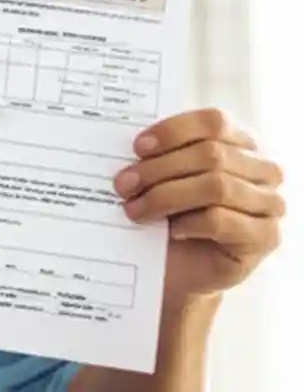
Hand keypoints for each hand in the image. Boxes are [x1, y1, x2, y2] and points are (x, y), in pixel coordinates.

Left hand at [114, 107, 285, 302]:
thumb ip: (158, 157)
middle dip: (158, 169)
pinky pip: (223, 221)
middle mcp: (262, 170)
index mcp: (238, 144)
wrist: (178, 268)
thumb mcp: (162, 179)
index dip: (173, 131)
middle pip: (210, 155)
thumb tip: (130, 146)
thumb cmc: (169, 216)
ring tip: (135, 210)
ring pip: (216, 186)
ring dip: (166, 197)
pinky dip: (190, 223)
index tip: (137, 147)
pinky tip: (172, 230)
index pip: (213, 123)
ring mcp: (269, 203)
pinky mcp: (265, 236)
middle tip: (123, 184)